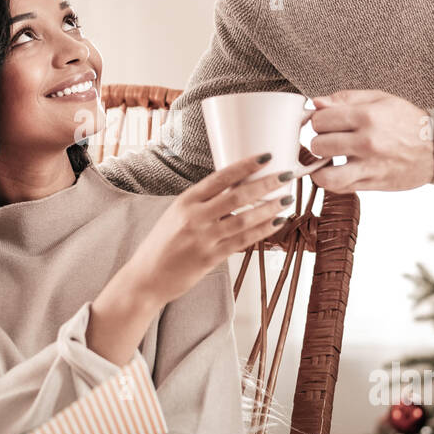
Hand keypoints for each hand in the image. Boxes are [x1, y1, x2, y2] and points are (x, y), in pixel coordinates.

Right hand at [111, 151, 294, 310]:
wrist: (146, 277)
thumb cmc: (162, 245)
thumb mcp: (176, 214)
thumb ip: (202, 203)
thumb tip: (235, 189)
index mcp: (186, 201)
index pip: (220, 177)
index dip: (245, 166)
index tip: (266, 156)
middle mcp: (194, 217)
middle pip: (237, 196)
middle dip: (266, 184)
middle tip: (286, 175)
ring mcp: (203, 238)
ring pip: (244, 219)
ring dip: (270, 208)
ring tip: (287, 199)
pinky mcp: (210, 258)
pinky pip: (242, 241)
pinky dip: (263, 231)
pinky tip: (276, 222)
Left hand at [306, 90, 433, 191]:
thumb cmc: (408, 121)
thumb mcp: (380, 99)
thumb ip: (346, 98)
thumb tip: (316, 102)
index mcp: (367, 116)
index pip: (320, 120)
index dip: (318, 120)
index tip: (325, 122)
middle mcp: (367, 142)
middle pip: (318, 145)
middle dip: (319, 141)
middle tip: (328, 140)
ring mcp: (370, 166)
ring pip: (325, 175)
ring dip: (319, 168)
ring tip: (326, 160)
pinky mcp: (373, 184)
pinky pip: (340, 188)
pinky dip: (331, 181)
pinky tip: (336, 171)